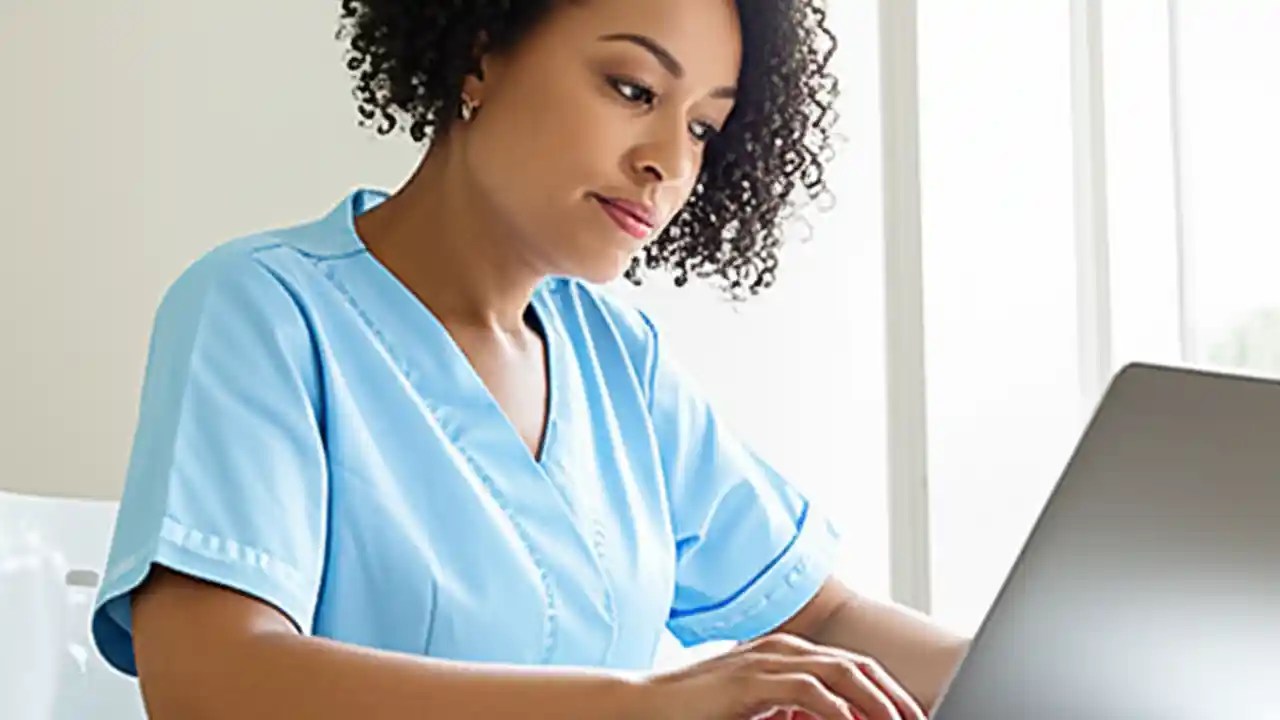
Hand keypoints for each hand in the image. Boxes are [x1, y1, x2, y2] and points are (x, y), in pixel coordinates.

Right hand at [636, 632, 926, 719]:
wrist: (646, 706)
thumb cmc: (700, 713)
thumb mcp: (760, 713)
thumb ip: (794, 713)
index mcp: (789, 653)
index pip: (855, 667)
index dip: (890, 693)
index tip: (912, 719)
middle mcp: (785, 648)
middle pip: (860, 666)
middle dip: (895, 698)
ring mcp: (768, 659)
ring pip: (843, 673)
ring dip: (878, 703)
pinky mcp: (752, 679)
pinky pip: (809, 691)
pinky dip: (838, 710)